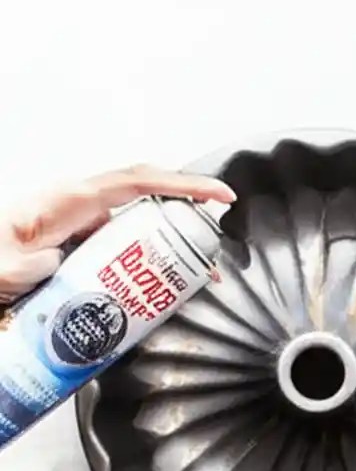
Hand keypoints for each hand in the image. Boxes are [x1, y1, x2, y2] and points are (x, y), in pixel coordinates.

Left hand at [0, 165, 235, 302]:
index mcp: (69, 200)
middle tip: (211, 251)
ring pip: (142, 229)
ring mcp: (86, 227)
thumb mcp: (6, 265)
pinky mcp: (86, 248)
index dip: (183, 185)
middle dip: (188, 221)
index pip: (138, 182)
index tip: (219, 195)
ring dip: (170, 249)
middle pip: (151, 204)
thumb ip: (32, 262)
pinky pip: (128, 250)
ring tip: (192, 275)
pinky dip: (150, 265)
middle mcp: (83, 209)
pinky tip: (158, 288)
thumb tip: (61, 261)